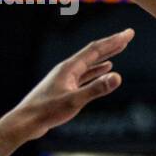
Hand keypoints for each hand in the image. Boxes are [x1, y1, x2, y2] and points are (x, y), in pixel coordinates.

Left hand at [1, 29, 133, 142]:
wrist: (26, 121)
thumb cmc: (47, 111)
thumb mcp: (74, 101)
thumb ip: (96, 89)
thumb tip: (118, 77)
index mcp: (70, 67)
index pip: (96, 50)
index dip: (114, 41)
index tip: (129, 34)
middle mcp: (68, 69)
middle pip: (94, 52)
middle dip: (112, 44)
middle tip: (128, 36)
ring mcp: (66, 77)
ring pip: (90, 63)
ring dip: (106, 55)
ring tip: (119, 49)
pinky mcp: (64, 87)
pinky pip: (85, 74)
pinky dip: (97, 70)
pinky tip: (104, 69)